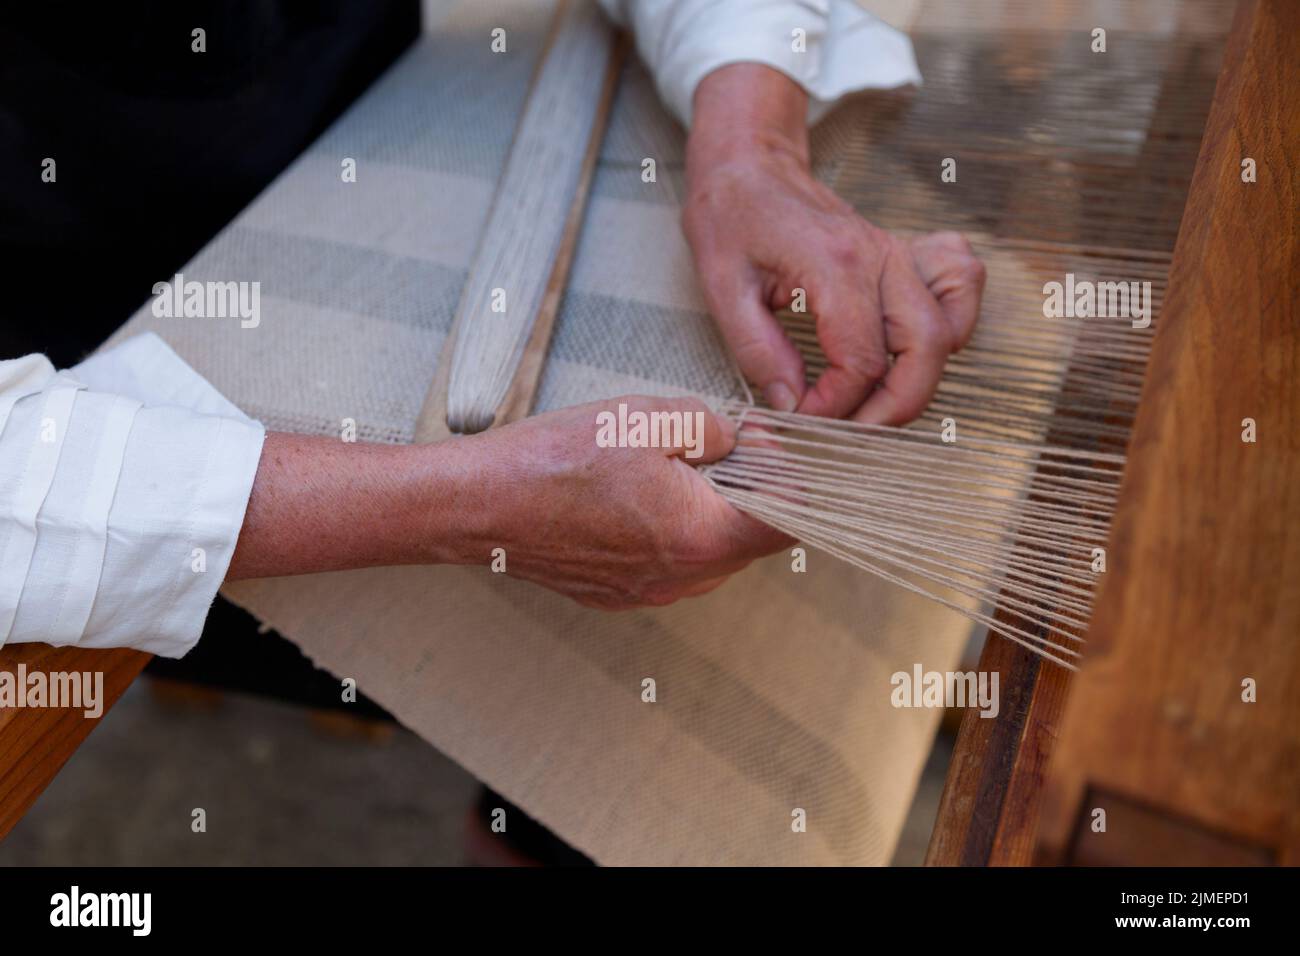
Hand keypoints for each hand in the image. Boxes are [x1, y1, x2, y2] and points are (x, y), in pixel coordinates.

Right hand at [229, 398, 789, 608]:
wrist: (476, 507)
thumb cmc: (554, 462)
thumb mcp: (650, 417)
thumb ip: (717, 430)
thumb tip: (743, 444)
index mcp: (703, 538)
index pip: (789, 523)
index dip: (797, 481)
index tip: (783, 451)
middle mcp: (683, 579)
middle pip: (750, 538)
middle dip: (749, 490)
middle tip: (722, 442)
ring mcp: (649, 592)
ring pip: (710, 550)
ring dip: (708, 509)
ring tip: (670, 463)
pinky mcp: (619, 594)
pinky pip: (670, 562)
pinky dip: (671, 528)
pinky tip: (636, 492)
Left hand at [683, 64, 985, 424]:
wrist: (748, 166)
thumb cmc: (732, 217)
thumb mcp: (722, 289)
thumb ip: (758, 353)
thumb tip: (789, 405)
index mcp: (835, 265)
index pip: (861, 361)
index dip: (837, 407)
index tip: (801, 417)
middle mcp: (881, 257)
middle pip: (924, 350)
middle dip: (893, 409)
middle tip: (849, 433)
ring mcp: (901, 253)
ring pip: (952, 325)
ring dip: (924, 376)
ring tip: (877, 399)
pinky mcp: (907, 253)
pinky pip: (961, 284)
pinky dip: (953, 322)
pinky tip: (914, 343)